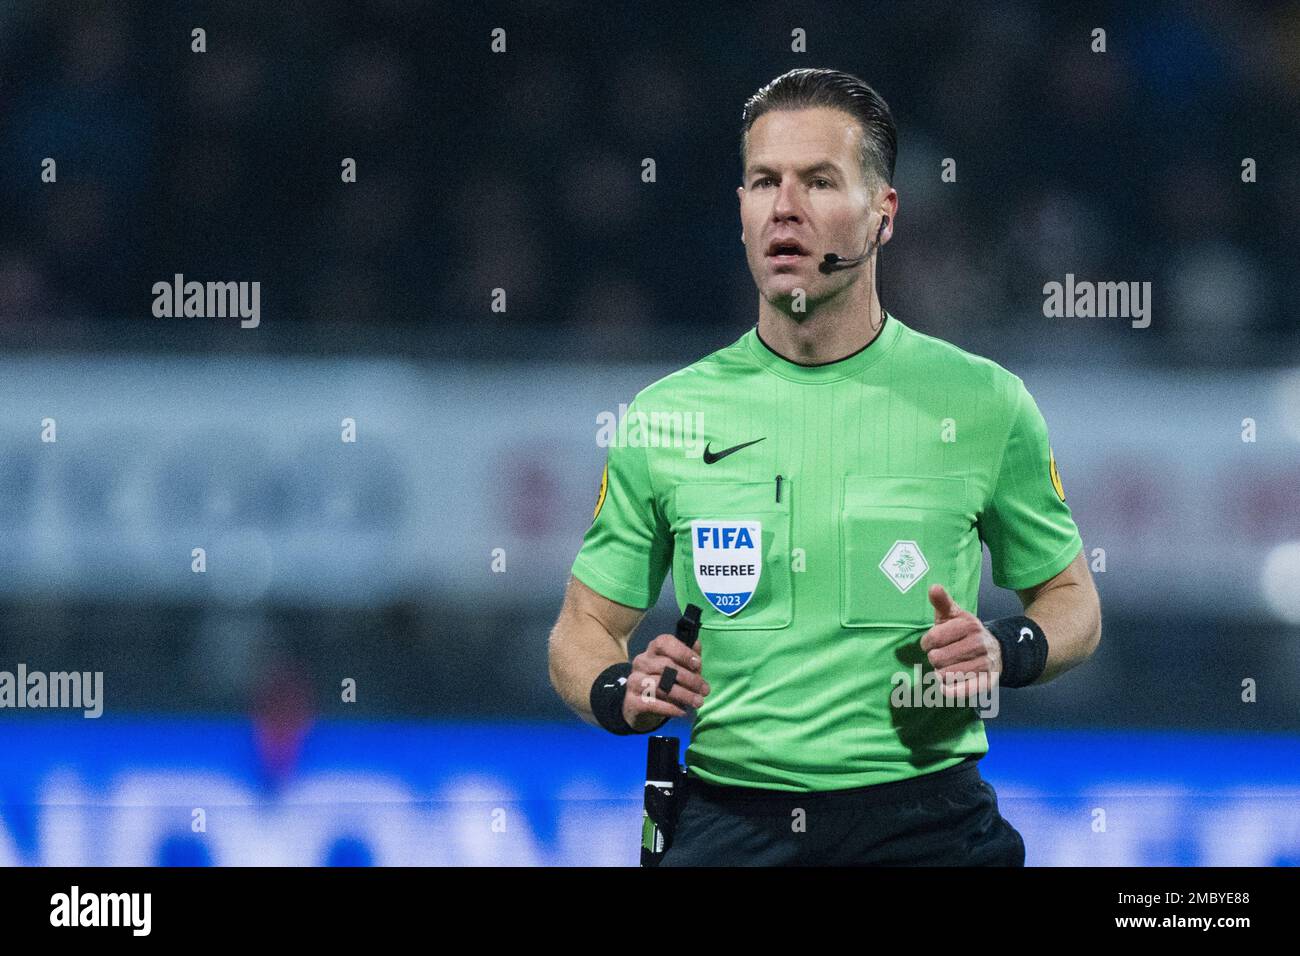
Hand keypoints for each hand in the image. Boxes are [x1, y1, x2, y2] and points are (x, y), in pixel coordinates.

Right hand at [622, 631, 709, 731]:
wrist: (642, 708)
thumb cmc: (666, 683)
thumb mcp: (680, 670)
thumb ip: (689, 658)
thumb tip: (696, 644)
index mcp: (653, 651)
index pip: (663, 642)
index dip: (682, 652)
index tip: (697, 665)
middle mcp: (641, 662)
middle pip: (665, 665)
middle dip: (689, 678)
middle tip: (704, 690)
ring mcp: (634, 681)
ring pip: (659, 685)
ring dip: (683, 694)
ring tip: (698, 702)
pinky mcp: (632, 701)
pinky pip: (652, 703)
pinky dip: (671, 708)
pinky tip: (682, 711)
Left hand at [919, 584, 1001, 699]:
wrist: (997, 650)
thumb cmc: (965, 632)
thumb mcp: (954, 615)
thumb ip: (942, 602)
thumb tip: (933, 587)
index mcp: (969, 625)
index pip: (933, 638)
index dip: (926, 643)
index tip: (930, 644)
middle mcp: (979, 643)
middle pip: (937, 658)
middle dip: (934, 659)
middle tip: (941, 657)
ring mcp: (985, 663)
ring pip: (947, 675)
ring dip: (941, 674)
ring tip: (946, 668)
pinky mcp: (987, 682)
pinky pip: (963, 691)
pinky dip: (951, 691)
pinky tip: (945, 688)